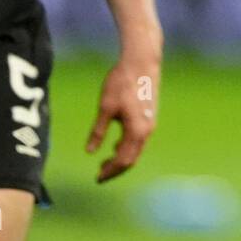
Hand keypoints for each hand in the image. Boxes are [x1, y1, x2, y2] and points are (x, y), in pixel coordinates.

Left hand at [86, 52, 160, 182]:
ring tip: (105, 161)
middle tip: (100, 174)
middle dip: (116, 168)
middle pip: (132, 158)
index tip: (97, 178)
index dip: (110, 171)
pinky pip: (139, 139)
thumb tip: (90, 152)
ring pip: (137, 149)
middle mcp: (147, 131)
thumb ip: (98, 131)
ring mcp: (150, 123)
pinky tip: (115, 144)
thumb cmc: (122, 83)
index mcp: (136, 131)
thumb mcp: (105, 107)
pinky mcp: (150, 116)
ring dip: (122, 158)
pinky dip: (127, 147)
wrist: (142, 62)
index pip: (123, 160)